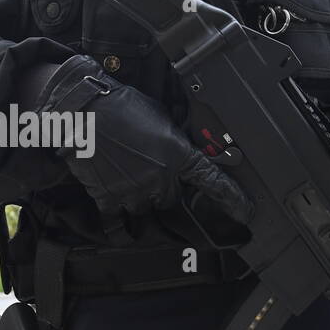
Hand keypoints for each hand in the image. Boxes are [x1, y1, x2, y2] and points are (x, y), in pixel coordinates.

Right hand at [39, 55, 251, 226]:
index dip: (232, 199)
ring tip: (126, 176)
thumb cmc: (120, 105)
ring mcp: (134, 192)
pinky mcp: (109, 199)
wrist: (83, 110)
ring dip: (141, 198)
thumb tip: (182, 150)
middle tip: (147, 168)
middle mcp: (159, 178)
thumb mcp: (160, 115)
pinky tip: (118, 217)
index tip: (245, 212)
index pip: (212, 182)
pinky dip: (119, 224)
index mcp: (177, 155)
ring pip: (146, 209)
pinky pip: (118, 224)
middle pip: (172, 198)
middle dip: (164, 187)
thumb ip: (174, 139)